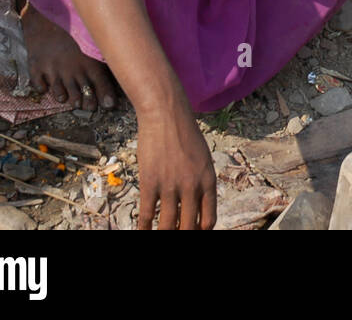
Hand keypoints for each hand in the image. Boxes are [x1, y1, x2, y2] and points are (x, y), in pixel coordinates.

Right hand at [136, 98, 215, 229]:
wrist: (166, 116)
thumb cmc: (185, 136)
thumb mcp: (203, 159)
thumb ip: (202, 182)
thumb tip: (196, 206)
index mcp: (208, 181)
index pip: (209, 219)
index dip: (201, 232)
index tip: (194, 233)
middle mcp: (192, 187)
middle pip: (188, 227)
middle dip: (183, 235)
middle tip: (177, 234)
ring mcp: (170, 186)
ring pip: (167, 225)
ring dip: (163, 234)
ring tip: (160, 235)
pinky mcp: (150, 182)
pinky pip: (147, 214)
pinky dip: (144, 227)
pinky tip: (143, 231)